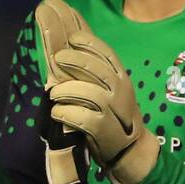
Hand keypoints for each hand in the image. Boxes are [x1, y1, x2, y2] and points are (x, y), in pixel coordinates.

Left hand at [42, 0, 157, 183]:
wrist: (130, 149)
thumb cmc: (113, 114)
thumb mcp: (110, 88)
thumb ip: (94, 67)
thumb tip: (73, 34)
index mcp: (121, 77)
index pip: (107, 53)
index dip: (89, 42)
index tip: (72, 38)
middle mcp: (120, 92)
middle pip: (99, 69)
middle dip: (76, 60)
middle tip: (57, 59)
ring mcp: (114, 111)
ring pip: (90, 93)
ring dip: (67, 90)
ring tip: (54, 94)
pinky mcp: (105, 130)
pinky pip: (83, 118)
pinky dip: (66, 113)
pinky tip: (57, 112)